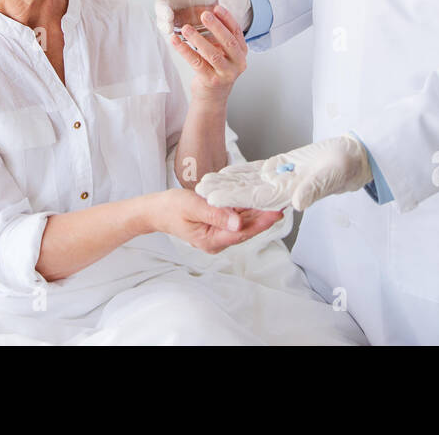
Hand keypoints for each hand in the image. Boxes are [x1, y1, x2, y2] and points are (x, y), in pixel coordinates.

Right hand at [150, 188, 282, 253]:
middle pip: (247, 229)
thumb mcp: (192, 207)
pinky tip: (257, 199)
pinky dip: (247, 209)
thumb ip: (215, 215)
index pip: (242, 233)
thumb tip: (238, 223)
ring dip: (258, 212)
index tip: (276, 212)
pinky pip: (236, 219)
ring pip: (244, 224)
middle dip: (264, 216)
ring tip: (273, 199)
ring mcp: (219, 235)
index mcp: (211, 240)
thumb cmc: (171, 208)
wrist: (157, 211)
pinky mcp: (219, 227)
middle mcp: (218, 241)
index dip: (261, 223)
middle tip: (281, 201)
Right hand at [154, 0, 252, 35]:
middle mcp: (178, 0)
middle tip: (168, 15)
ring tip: (170, 27)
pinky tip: (174, 37)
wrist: (240, 14)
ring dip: (164, 23)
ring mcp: (180, 16)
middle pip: (161, 3)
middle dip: (161, 9)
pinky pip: (173, 32)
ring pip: (164, 19)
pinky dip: (171, 35)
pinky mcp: (185, 30)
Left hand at [165, 3, 247, 98]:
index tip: (216, 7)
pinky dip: (185, 51)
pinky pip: (197, 63)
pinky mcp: (211, 81)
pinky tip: (176, 41)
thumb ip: (219, 37)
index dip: (227, 19)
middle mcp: (237, 63)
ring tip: (186, 28)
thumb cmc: (216, 69)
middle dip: (216, 27)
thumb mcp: (223, 52)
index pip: (236, 32)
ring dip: (198, 39)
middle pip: (228, 42)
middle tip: (204, 14)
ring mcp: (226, 74)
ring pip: (212, 54)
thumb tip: (205, 13)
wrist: (212, 97)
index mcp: (242, 53)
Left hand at [196, 135, 373, 211]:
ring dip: (226, 182)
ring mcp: (280, 178)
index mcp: (289, 193)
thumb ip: (313, 190)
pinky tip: (226, 170)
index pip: (255, 199)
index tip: (213, 201)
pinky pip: (257, 170)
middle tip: (198, 192)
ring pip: (248, 181)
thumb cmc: (345, 167)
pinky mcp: (281, 166)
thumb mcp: (330, 176)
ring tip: (205, 181)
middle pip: (246, 193)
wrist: (354, 158)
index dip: (234, 200)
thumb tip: (297, 203)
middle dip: (222, 193)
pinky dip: (241, 171)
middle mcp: (281, 189)